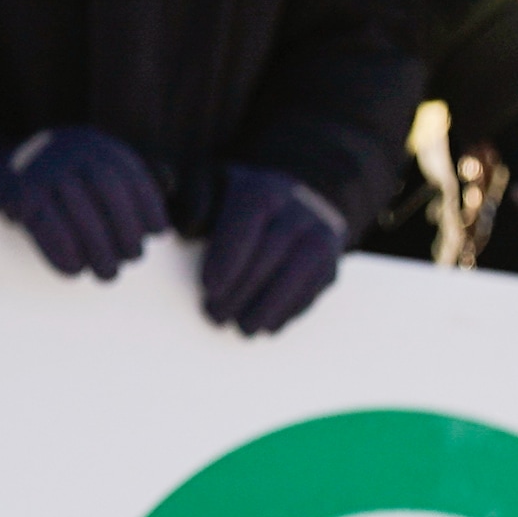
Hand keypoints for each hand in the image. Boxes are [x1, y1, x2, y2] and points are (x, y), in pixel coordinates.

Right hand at [0, 127, 168, 278]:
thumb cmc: (62, 180)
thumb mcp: (96, 169)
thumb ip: (131, 178)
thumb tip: (171, 181)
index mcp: (96, 146)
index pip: (132, 175)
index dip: (150, 206)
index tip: (159, 234)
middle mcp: (70, 150)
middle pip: (108, 191)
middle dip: (126, 230)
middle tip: (131, 259)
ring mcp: (42, 169)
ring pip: (79, 211)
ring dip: (98, 249)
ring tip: (107, 273)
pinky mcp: (20, 193)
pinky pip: (47, 226)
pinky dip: (63, 253)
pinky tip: (74, 271)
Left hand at [200, 166, 349, 335]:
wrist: (296, 204)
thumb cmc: (238, 205)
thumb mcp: (211, 191)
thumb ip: (191, 199)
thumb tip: (185, 229)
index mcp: (263, 188)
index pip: (247, 224)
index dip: (227, 259)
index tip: (209, 289)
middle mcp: (298, 208)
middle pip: (270, 254)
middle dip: (241, 291)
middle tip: (215, 316)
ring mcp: (322, 234)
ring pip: (297, 275)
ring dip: (267, 308)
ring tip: (242, 328)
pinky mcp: (332, 261)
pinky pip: (313, 289)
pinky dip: (289, 312)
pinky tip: (268, 326)